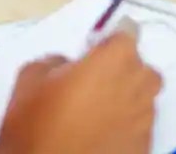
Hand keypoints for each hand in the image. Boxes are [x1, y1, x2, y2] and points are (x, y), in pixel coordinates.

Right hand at [0, 26, 161, 153]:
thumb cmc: (37, 126)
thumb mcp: (29, 80)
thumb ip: (55, 60)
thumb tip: (69, 64)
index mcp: (115, 60)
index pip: (128, 33)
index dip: (110, 41)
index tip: (94, 52)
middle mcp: (139, 86)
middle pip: (141, 68)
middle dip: (122, 71)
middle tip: (92, 85)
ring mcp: (145, 120)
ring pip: (142, 100)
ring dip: (124, 101)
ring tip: (95, 116)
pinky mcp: (144, 149)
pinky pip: (137, 129)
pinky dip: (123, 130)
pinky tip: (99, 140)